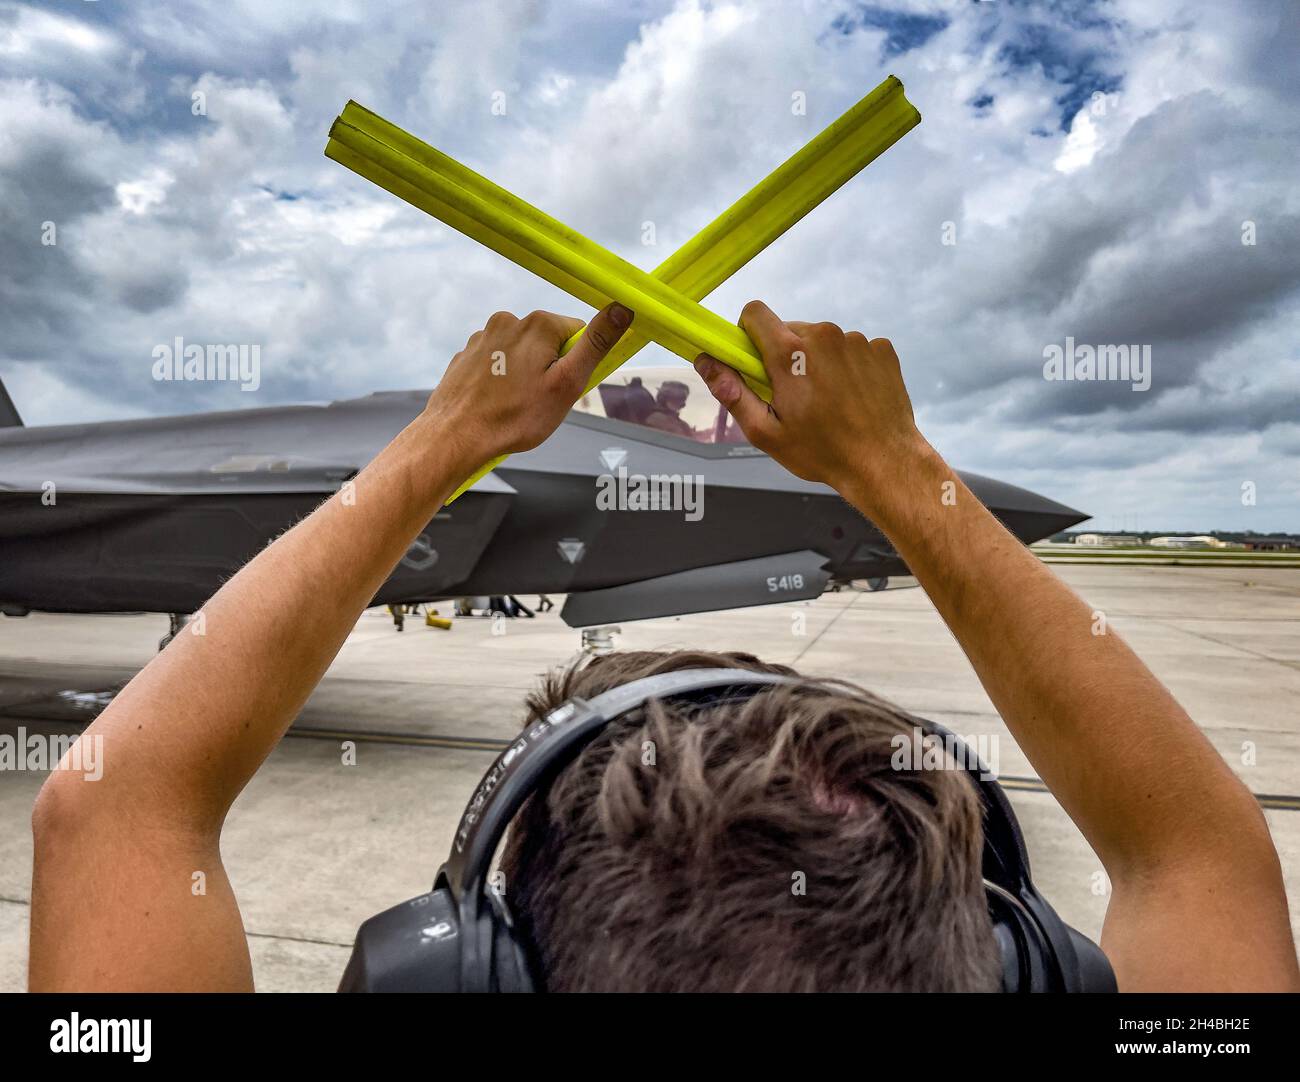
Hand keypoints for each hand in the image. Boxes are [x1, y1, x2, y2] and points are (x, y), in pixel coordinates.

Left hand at [427, 301, 632, 463]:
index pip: (577, 333)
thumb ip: (596, 344)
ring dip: (524, 375)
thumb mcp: (567, 384)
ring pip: (521, 354)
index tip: (563, 387)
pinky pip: (497, 363)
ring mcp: (484, 337)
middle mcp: (509, 321)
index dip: (576, 364)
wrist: (456, 436)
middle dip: (549, 369)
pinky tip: (496, 402)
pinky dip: (501, 380)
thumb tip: (622, 310)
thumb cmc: (514, 417)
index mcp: (538, 325)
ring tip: (514, 404)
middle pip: (548, 342)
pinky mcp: (467, 354)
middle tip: (540, 400)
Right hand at [693, 299, 929, 505]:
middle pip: (790, 329)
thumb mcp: (766, 432)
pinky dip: (848, 367)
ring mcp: (856, 341)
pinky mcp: (881, 349)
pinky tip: (852, 397)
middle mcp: (824, 336)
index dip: (748, 334)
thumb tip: (706, 363)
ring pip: (823, 340)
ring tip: (828, 401)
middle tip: (794, 395)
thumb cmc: (823, 452)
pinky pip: (853, 348)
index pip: (755, 312)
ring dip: (819, 362)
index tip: (753, 359)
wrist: (884, 462)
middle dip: (785, 355)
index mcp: (790, 353)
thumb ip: (732, 393)